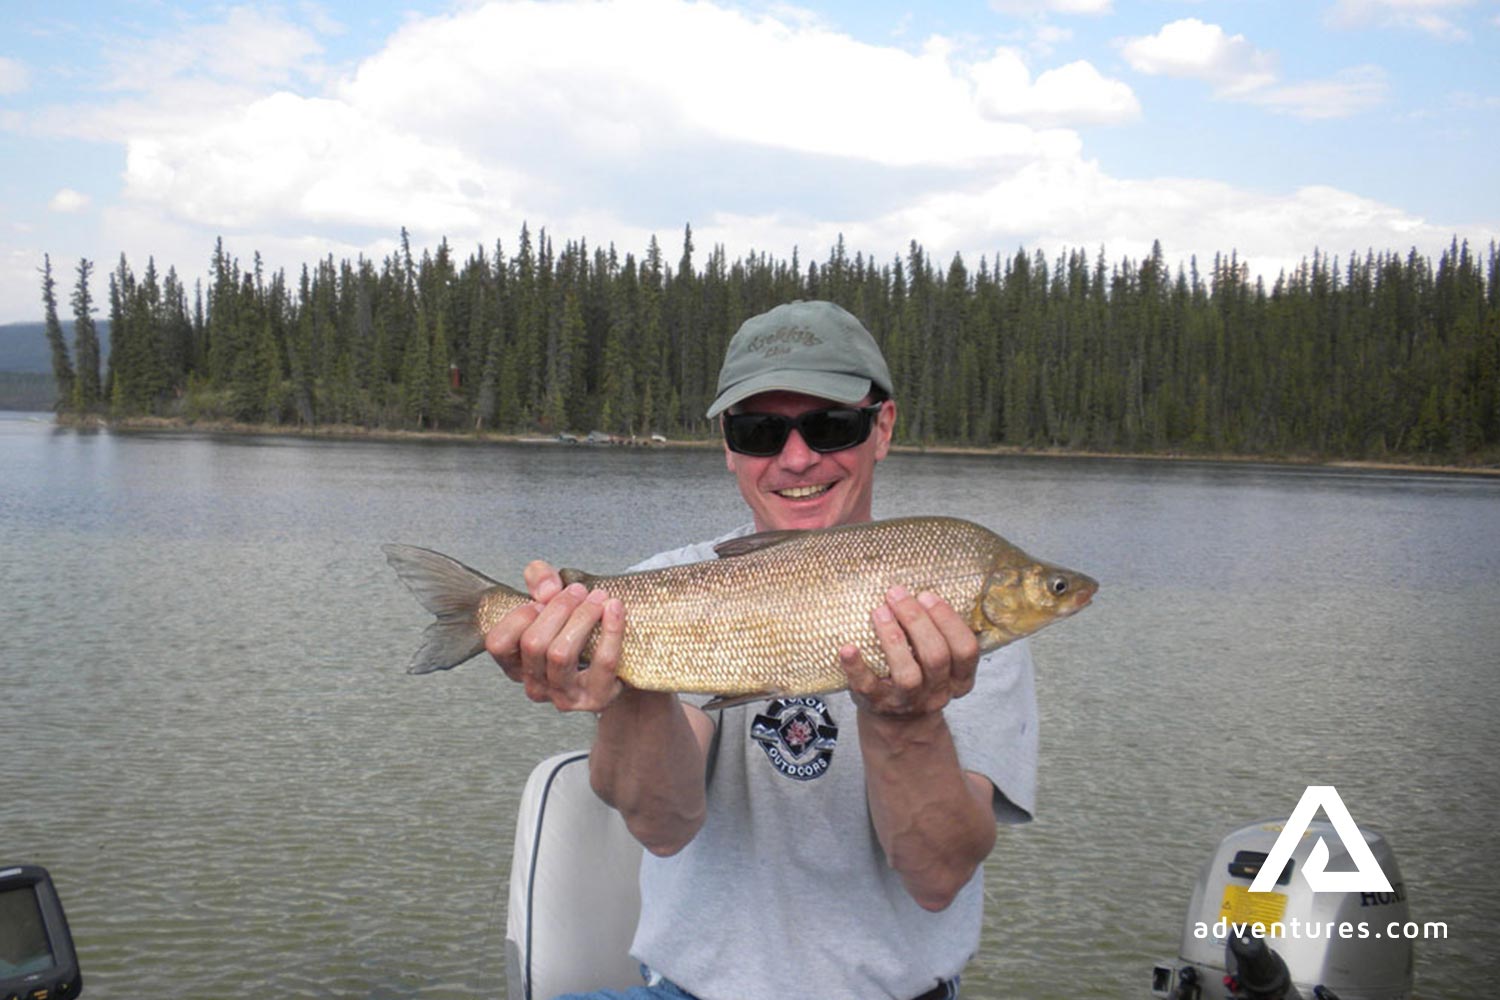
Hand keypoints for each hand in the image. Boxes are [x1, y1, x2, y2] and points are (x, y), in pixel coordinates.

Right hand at [485, 559, 625, 712]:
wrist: (620, 664)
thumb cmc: (577, 630)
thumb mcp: (552, 600)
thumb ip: (540, 580)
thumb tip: (547, 590)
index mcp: (515, 664)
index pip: (498, 644)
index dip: (519, 617)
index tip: (542, 599)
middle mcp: (534, 684)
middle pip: (533, 644)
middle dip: (558, 608)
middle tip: (579, 590)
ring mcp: (563, 696)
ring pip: (561, 653)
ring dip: (582, 617)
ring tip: (598, 597)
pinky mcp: (596, 699)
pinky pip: (602, 662)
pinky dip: (610, 630)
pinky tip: (614, 609)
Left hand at [840, 586, 979, 719]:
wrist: (898, 721)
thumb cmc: (920, 674)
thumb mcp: (940, 660)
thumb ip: (939, 633)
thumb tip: (919, 587)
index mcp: (959, 678)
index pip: (966, 649)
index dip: (948, 620)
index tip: (927, 595)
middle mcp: (938, 691)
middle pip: (936, 657)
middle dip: (917, 621)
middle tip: (897, 594)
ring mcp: (908, 701)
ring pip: (908, 675)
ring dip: (893, 639)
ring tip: (880, 611)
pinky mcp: (877, 704)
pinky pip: (867, 687)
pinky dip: (856, 667)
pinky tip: (848, 648)